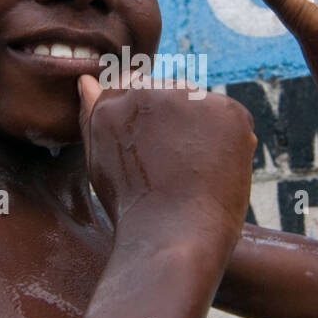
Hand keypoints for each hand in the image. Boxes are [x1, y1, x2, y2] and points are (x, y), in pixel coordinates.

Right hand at [76, 74, 254, 246]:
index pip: (137, 88)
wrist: (173, 237)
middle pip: (172, 94)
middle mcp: (149, 89)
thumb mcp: (100, 161)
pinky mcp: (227, 109)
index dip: (151, 123)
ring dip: (203, 130)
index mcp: (114, 100)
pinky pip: (231, 118)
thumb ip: (92, 114)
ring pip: (202, 106)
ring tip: (195, 172)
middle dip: (178, 124)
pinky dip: (230, 141)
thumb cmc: (133, 208)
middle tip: (176, 169)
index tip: (156, 152)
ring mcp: (190, 96)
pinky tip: (216, 169)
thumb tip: (86, 80)